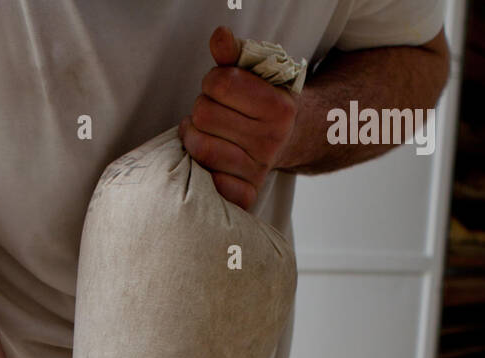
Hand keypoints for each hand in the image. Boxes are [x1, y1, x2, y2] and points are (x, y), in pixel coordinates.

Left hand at [179, 26, 298, 209]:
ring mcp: (258, 170)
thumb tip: (219, 36)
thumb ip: (234, 55)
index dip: (211, 81)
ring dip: (192, 135)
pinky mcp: (246, 194)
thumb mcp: (256, 73)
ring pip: (199, 147)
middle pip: (203, 114)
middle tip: (211, 112)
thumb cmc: (265, 102)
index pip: (219, 83)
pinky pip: (208, 181)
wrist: (292, 139)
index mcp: (277, 107)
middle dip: (201, 108)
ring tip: (203, 132)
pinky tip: (208, 158)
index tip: (219, 88)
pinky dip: (201, 168)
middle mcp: (271, 140)